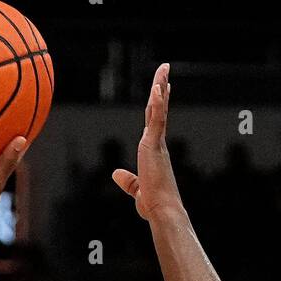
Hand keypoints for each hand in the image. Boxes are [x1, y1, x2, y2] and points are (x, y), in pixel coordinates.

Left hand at [112, 63, 184, 223]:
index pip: (155, 123)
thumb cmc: (154, 204)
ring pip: (158, 110)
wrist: (163, 210)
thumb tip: (116, 174)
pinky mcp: (154, 145)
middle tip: (165, 70)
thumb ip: (128, 181)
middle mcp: (158, 144)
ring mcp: (157, 143)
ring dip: (160, 88)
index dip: (159, 105)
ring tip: (164, 70)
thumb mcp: (136, 190)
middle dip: (161, 88)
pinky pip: (157, 120)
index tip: (163, 89)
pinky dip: (158, 104)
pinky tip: (159, 88)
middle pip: (158, 110)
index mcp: (154, 152)